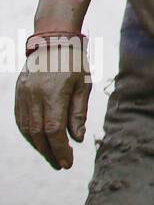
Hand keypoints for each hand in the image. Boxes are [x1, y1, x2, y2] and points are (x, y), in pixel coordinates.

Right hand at [14, 42, 91, 169]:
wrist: (54, 39)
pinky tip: (39, 141)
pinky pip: (20, 119)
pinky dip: (28, 133)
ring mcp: (23, 94)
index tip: (68, 162)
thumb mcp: (84, 84)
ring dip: (38, 145)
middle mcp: (33, 95)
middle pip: (37, 133)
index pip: (54, 130)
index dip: (60, 149)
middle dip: (50, 152)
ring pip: (26, 129)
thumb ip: (79, 112)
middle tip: (61, 164)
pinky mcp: (18, 93)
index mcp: (53, 93)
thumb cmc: (75, 62)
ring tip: (52, 155)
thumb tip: (77, 138)